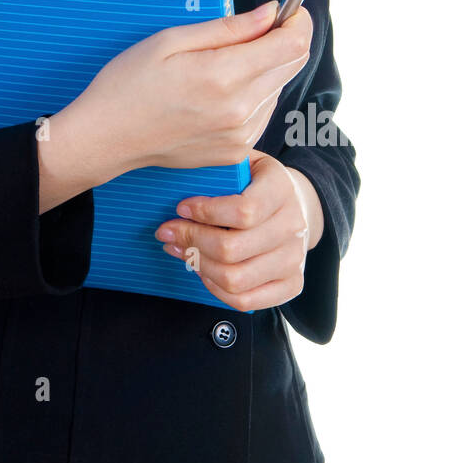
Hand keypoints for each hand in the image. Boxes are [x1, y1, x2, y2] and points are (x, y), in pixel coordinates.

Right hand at [50, 2, 312, 181]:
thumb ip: (229, 28)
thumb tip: (271, 13)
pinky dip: (253, 95)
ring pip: (277, 88)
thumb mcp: (171, 40)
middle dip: (283, 40)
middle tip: (257, 27)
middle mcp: (240, 110)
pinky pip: (262, 113)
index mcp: (223, 76)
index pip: (291, 45)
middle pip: (291, 65)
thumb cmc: (129, 83)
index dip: (298, 22)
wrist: (107, 137)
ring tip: (223, 63)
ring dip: (265, 68)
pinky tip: (219, 90)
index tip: (290, 10)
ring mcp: (240, 135)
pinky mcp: (236, 151)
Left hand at [153, 148, 323, 310]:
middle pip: (233, 249)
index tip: (181, 208)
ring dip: (198, 265)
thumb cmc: (257, 182)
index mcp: (282, 188)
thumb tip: (173, 184)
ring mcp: (295, 259)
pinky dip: (216, 289)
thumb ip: (216, 169)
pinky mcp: (292, 284)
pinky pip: (246, 300)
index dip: (205, 212)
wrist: (295, 203)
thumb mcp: (241, 162)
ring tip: (179, 249)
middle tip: (168, 231)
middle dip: (191, 241)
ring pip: (236, 279)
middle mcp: (294, 226)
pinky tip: (202, 270)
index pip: (243, 211)